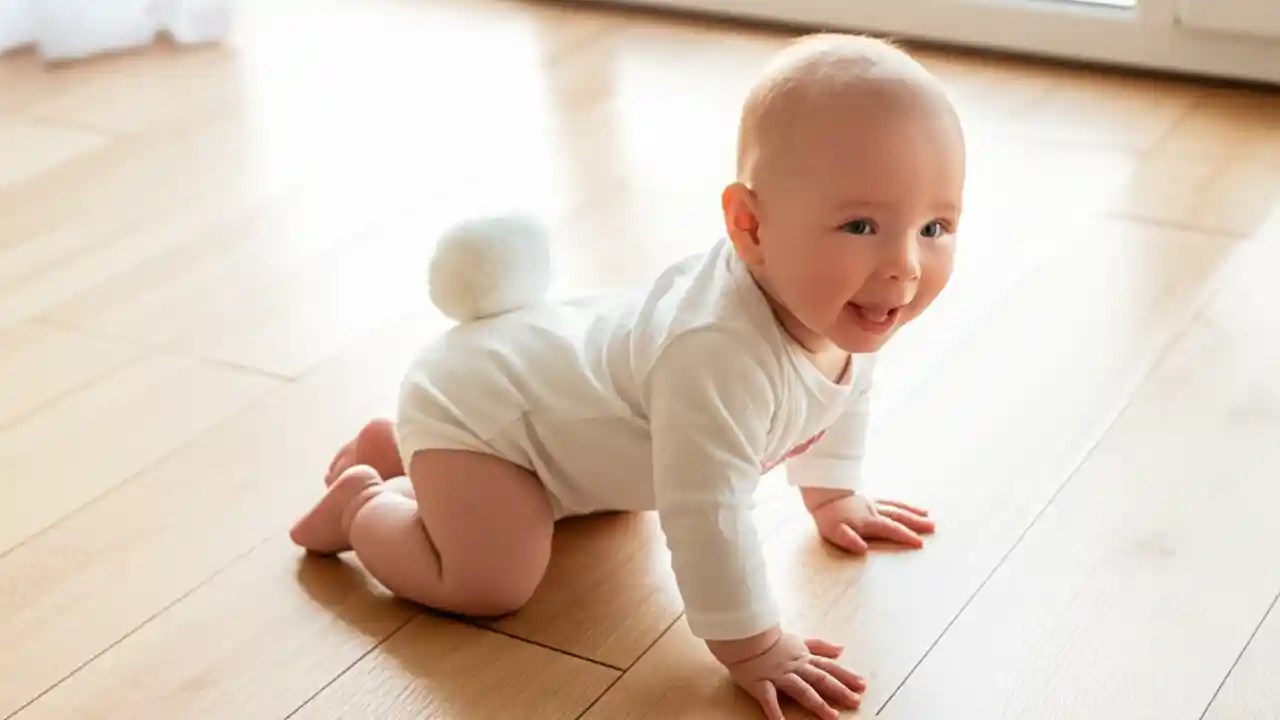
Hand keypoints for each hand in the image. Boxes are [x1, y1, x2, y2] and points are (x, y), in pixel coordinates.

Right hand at [710, 627, 865, 719]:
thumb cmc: (770, 640)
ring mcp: (778, 676)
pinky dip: (775, 712)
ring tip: (832, 716)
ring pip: (801, 689)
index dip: (846, 676)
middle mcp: (794, 667)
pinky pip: (769, 700)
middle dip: (839, 691)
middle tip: (856, 702)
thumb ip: (819, 646)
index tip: (862, 685)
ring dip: (817, 703)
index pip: (828, 667)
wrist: (744, 635)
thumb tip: (841, 649)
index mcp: (803, 658)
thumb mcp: (799, 640)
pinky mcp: (761, 684)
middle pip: (820, 679)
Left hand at [803, 489, 934, 553]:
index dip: (906, 536)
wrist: (821, 492)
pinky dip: (902, 503)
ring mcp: (873, 502)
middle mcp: (875, 510)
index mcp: (869, 520)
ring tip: (927, 515)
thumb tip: (863, 549)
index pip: (891, 529)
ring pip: (897, 506)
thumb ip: (848, 540)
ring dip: (913, 511)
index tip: (920, 543)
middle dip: (917, 522)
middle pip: (900, 516)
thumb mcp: (834, 531)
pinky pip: (890, 500)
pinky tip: (907, 505)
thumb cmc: (827, 516)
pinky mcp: (869, 497)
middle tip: (933, 527)